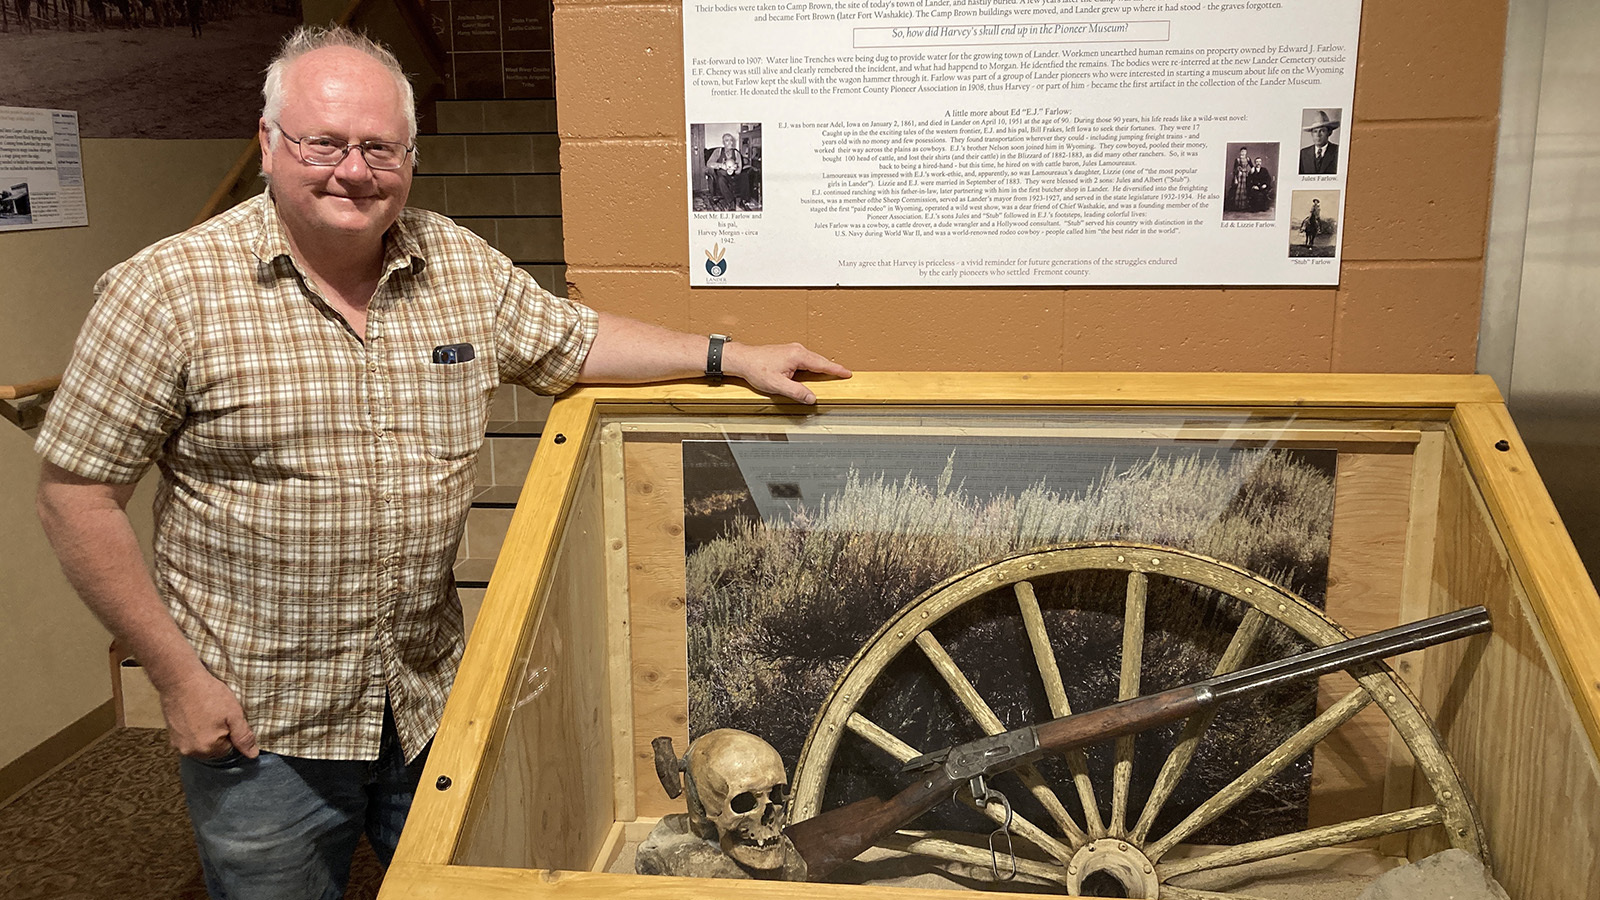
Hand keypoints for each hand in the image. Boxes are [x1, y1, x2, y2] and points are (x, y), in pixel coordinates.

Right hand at [159, 670, 258, 759]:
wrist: (180, 680)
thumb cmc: (209, 694)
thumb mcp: (233, 714)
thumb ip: (243, 737)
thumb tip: (252, 755)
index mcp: (209, 748)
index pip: (229, 749)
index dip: (230, 732)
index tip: (226, 717)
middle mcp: (191, 751)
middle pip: (214, 749)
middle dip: (218, 734)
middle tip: (216, 714)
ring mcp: (178, 744)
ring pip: (201, 744)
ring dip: (205, 733)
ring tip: (205, 713)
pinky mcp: (171, 736)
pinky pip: (188, 739)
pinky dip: (193, 730)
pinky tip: (194, 715)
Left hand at [722, 342, 851, 403]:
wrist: (743, 359)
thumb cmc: (756, 368)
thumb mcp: (777, 385)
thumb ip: (796, 392)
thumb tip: (812, 398)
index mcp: (797, 356)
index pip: (822, 364)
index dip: (836, 370)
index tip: (847, 373)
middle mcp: (797, 350)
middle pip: (820, 361)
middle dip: (832, 368)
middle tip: (844, 375)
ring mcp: (793, 350)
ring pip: (813, 360)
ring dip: (823, 367)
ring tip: (833, 374)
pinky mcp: (789, 353)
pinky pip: (807, 360)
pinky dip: (814, 366)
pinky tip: (815, 372)